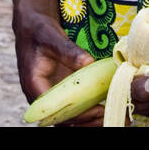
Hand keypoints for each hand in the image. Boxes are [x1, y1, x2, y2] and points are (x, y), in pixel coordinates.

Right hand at [14, 8, 102, 126]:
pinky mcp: (61, 93)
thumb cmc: (39, 31)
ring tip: (115, 117)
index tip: (99, 109)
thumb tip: (89, 62)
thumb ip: (68, 51)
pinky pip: (74, 109)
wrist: (33, 27)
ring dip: (90, 121)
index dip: (77, 114)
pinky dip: (89, 112)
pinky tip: (107, 108)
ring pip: (70, 118)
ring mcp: (51, 97)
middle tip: (111, 115)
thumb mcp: (52, 37)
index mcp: (33, 86)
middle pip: (63, 120)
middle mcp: (41, 97)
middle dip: (88, 121)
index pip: (55, 109)